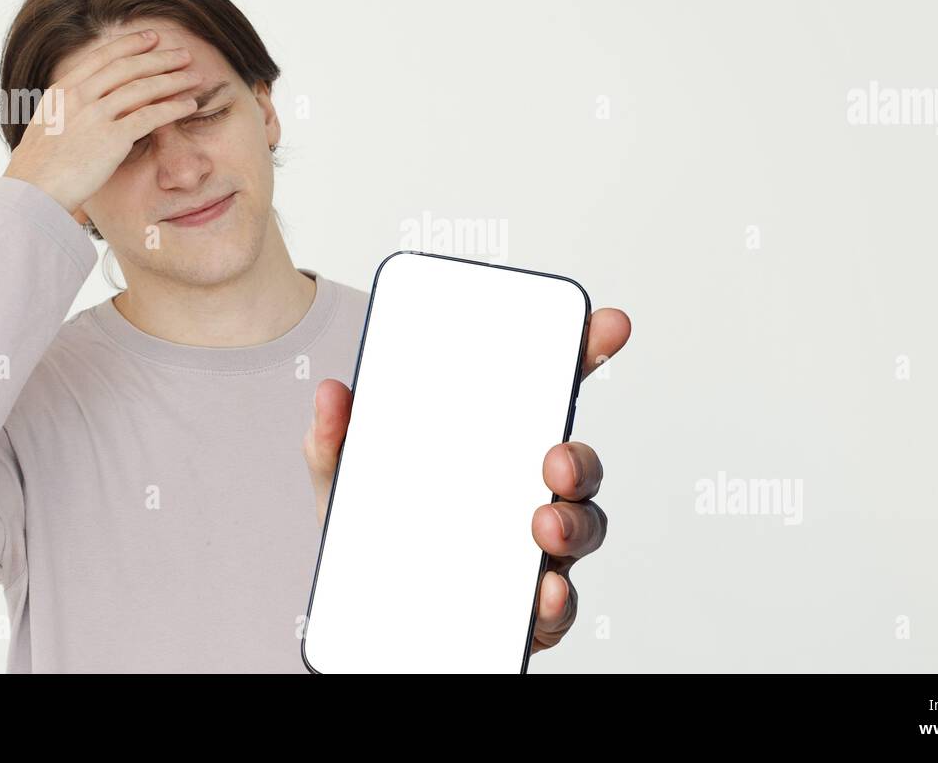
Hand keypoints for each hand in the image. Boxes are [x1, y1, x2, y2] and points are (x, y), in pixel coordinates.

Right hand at [2, 28, 199, 218]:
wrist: (32, 191)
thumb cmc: (38, 167)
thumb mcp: (47, 125)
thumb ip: (69, 109)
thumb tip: (85, 103)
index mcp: (62, 90)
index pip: (102, 57)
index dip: (130, 44)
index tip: (151, 38)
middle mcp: (79, 97)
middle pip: (127, 67)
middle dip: (160, 57)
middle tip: (183, 53)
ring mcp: (95, 116)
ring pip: (143, 88)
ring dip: (173, 79)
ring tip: (194, 77)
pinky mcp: (112, 139)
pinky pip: (151, 116)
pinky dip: (174, 108)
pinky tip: (190, 106)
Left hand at [302, 307, 630, 655]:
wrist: (362, 614)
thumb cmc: (374, 531)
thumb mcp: (346, 478)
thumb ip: (335, 438)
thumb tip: (331, 392)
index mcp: (493, 445)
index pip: (548, 392)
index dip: (582, 353)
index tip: (607, 324)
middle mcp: (525, 491)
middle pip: (576, 465)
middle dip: (578, 458)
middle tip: (555, 460)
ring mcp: (533, 548)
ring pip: (581, 528)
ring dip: (573, 524)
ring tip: (543, 526)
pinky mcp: (529, 607)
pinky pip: (557, 601)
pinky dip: (556, 598)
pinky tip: (542, 592)